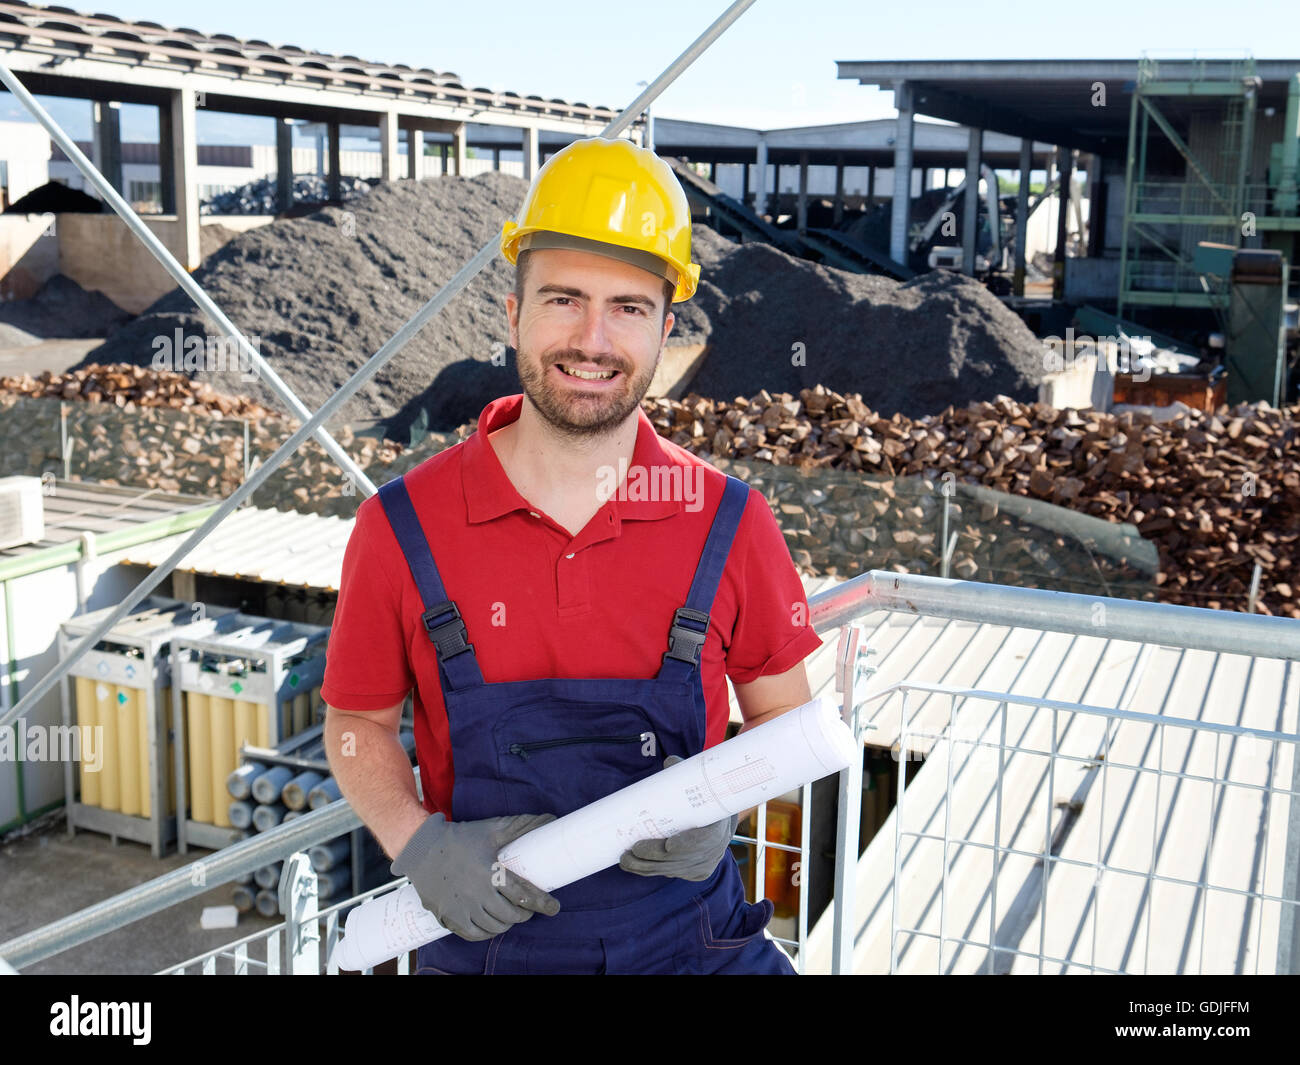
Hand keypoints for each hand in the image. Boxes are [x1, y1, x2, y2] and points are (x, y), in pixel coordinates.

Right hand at [391, 812, 559, 940]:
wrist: (422, 848)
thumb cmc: (460, 838)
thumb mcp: (491, 830)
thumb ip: (521, 826)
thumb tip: (549, 819)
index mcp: (490, 873)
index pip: (524, 894)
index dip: (543, 903)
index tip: (554, 907)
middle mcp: (476, 895)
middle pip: (511, 915)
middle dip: (525, 913)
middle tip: (529, 908)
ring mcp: (461, 909)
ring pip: (494, 927)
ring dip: (508, 923)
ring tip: (512, 915)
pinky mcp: (448, 917)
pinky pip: (474, 935)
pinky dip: (487, 933)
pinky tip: (493, 925)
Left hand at [618, 756, 738, 880]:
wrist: (721, 818)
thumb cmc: (705, 797)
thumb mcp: (699, 782)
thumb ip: (683, 771)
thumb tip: (668, 763)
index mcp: (719, 825)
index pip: (706, 840)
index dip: (687, 845)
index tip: (669, 844)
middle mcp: (715, 850)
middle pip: (680, 859)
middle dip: (653, 858)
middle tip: (631, 851)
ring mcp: (706, 864)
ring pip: (672, 870)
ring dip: (646, 868)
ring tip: (625, 860)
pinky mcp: (697, 873)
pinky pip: (672, 874)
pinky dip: (653, 871)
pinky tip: (637, 867)